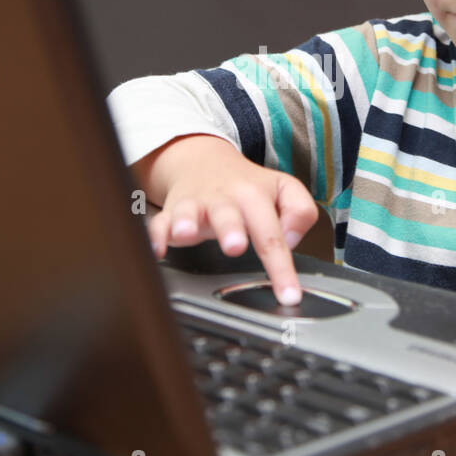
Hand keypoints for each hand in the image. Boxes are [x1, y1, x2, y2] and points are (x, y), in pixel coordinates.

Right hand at [137, 134, 318, 305]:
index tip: (289, 295)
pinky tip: (156, 248)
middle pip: (228, 214)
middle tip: (235, 247)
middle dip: (230, 229)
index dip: (281, 267)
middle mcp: (225, 199)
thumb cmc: (246, 185)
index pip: (273, 234)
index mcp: (255, 196)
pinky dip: (155, 234)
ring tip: (185, 233)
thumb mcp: (284, 189)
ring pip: (189, 211)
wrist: (204, 160)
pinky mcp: (172, 211)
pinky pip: (159, 222)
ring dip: (186, 221)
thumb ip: (300, 211)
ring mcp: (196, 204)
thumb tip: (291, 241)